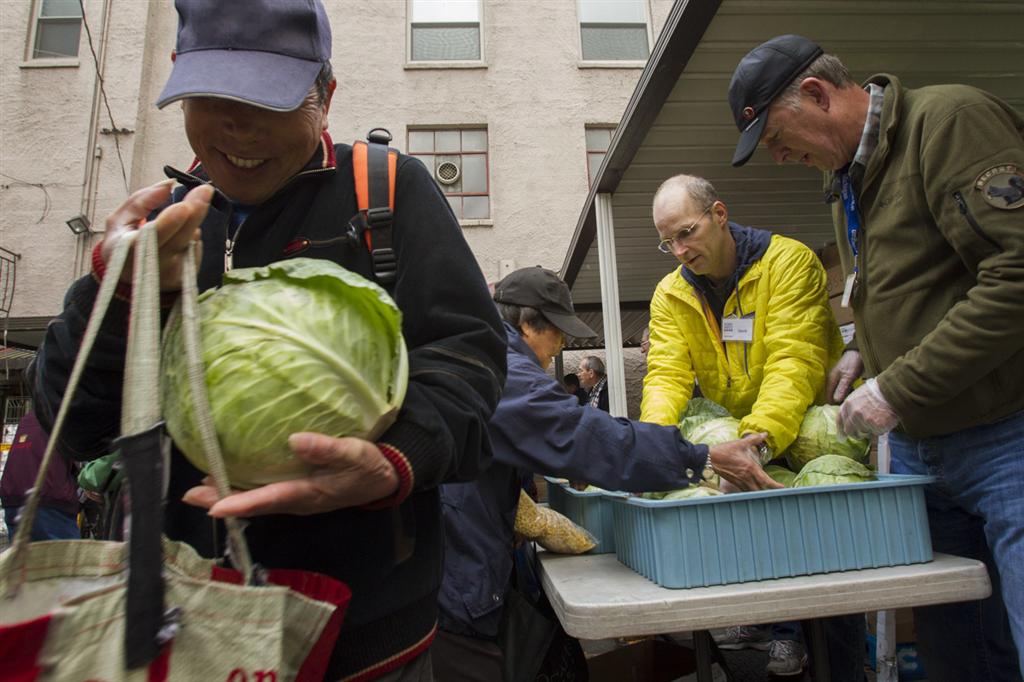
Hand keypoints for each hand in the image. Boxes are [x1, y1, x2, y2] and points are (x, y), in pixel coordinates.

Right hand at [100, 180, 212, 290]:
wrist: (127, 279)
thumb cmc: (121, 244)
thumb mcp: (119, 219)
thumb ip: (141, 200)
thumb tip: (169, 184)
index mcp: (127, 251)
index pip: (149, 239)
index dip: (168, 224)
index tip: (183, 206)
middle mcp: (151, 268)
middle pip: (178, 241)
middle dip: (194, 214)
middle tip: (205, 190)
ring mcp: (171, 275)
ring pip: (190, 243)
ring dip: (192, 223)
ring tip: (188, 207)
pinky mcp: (185, 278)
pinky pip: (195, 249)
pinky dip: (191, 236)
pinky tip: (182, 232)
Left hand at [182, 432, 399, 516]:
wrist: (383, 478)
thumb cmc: (367, 466)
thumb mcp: (353, 454)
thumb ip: (326, 449)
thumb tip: (295, 441)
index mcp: (309, 495)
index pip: (270, 499)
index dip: (241, 503)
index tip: (214, 507)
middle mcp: (297, 501)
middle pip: (254, 504)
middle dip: (221, 501)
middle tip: (191, 496)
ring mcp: (296, 499)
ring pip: (256, 500)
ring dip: (228, 495)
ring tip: (199, 489)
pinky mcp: (298, 491)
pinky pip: (265, 493)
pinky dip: (244, 488)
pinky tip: (231, 477)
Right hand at [709, 433, 782, 491]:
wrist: (709, 458)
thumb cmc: (724, 451)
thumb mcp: (740, 443)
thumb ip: (754, 439)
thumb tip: (764, 434)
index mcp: (750, 468)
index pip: (766, 481)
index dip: (775, 486)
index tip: (782, 487)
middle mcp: (746, 477)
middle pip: (761, 489)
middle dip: (770, 491)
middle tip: (777, 490)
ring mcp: (740, 481)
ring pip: (753, 492)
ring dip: (760, 492)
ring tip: (767, 491)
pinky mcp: (734, 482)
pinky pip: (745, 490)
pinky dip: (751, 491)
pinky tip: (753, 489)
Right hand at [826, 350, 863, 403]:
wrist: (858, 352)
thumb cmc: (853, 363)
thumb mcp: (848, 376)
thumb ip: (842, 388)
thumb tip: (835, 400)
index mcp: (830, 381)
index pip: (828, 399)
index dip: (835, 405)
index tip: (846, 408)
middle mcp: (831, 382)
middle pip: (833, 397)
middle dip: (841, 402)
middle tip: (852, 402)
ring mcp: (836, 381)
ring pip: (838, 394)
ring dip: (845, 397)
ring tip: (854, 397)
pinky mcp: (842, 380)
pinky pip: (842, 390)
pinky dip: (847, 392)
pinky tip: (854, 392)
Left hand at [837, 377, 898, 437]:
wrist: (892, 391)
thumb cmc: (877, 392)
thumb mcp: (859, 395)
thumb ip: (852, 407)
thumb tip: (850, 419)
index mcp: (848, 404)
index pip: (840, 420)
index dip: (840, 430)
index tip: (842, 437)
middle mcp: (854, 413)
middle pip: (850, 431)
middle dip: (856, 434)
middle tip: (863, 434)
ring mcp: (865, 420)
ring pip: (864, 433)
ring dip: (869, 431)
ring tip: (877, 420)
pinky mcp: (876, 426)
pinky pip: (876, 433)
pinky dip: (880, 430)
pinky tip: (884, 421)